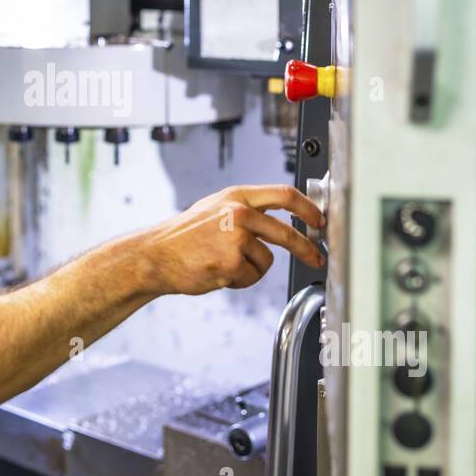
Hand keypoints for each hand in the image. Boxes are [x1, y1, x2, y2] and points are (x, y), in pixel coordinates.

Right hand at [133, 184, 323, 295]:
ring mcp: (236, 238)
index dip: (308, 208)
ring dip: (250, 269)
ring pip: (266, 261)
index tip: (319, 220)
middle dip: (306, 249)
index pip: (284, 195)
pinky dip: (238, 281)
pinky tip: (218, 272)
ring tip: (224, 263)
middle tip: (316, 257)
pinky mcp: (231, 263)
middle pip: (287, 232)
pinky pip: (251, 278)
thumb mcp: (216, 209)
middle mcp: (238, 213)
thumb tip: (284, 218)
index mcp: (236, 196)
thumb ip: (248, 210)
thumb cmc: (185, 236)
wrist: (156, 255)